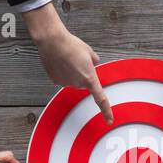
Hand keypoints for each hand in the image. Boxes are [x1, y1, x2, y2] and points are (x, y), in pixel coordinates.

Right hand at [24, 3, 112, 121]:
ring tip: (67, 58)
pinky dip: (62, 72)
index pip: (100, 98)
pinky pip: (62, 78)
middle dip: (84, 74)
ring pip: (73, 81)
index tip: (109, 121)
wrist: (52, 42)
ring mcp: (65, 83)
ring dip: (72, 72)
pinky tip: (59, 62)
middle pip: (84, 84)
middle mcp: (78, 84)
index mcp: (89, 78)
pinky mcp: (55, 81)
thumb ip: (94, 62)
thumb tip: (94, 65)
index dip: (106, 111)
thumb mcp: (89, 52)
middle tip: (78, 60)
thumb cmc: (72, 45)